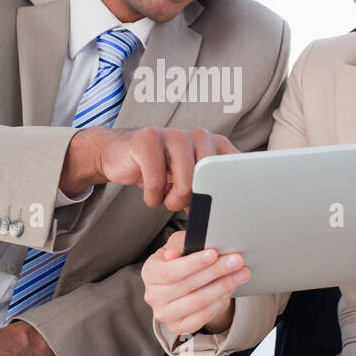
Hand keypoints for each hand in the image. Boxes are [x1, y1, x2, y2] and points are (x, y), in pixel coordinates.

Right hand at [62, 127, 239, 210]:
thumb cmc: (159, 171)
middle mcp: (198, 135)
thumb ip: (209, 191)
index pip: (236, 166)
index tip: (234, 208)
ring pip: (186, 183)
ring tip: (165, 199)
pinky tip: (150, 193)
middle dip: (195, 201)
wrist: (118, 154)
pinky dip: (152, 198)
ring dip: (173, 202)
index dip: (236, 189)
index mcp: (214, 144)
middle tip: (180, 202)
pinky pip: (157, 182)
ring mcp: (174, 134)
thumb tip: (228, 221)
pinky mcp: (148, 139)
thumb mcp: (188, 180)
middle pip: (211, 181)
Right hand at [142, 229, 247, 336]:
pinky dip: (218, 302)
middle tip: (236, 261)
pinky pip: (202, 317)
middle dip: (215, 272)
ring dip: (222, 287)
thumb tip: (179, 252)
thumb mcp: (178, 245)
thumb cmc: (180, 260)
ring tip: (240, 274)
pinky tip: (230, 289)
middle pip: (187, 286)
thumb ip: (180, 244)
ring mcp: (165, 314)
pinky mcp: (178, 327)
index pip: (170, 271)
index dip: (193, 263)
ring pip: (197, 302)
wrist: (182, 282)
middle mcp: (153, 296)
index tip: (214, 253)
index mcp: (149, 272)